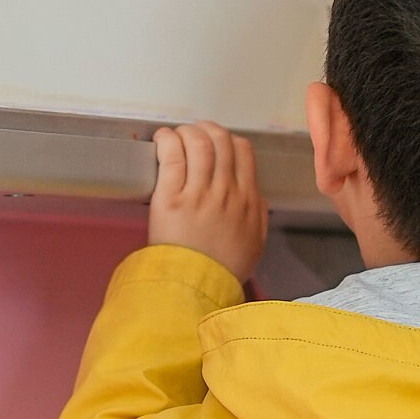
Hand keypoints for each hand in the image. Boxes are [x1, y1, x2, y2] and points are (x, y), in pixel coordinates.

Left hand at [147, 121, 266, 285]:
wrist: (197, 288)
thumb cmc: (222, 270)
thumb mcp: (254, 242)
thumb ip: (258, 213)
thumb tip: (254, 192)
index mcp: (247, 200)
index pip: (243, 151)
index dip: (227, 139)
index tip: (216, 144)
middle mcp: (226, 192)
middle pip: (221, 139)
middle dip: (205, 130)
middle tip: (193, 135)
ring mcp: (199, 193)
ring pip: (198, 141)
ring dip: (185, 132)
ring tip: (175, 137)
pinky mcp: (172, 198)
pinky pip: (172, 154)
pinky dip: (167, 139)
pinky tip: (161, 140)